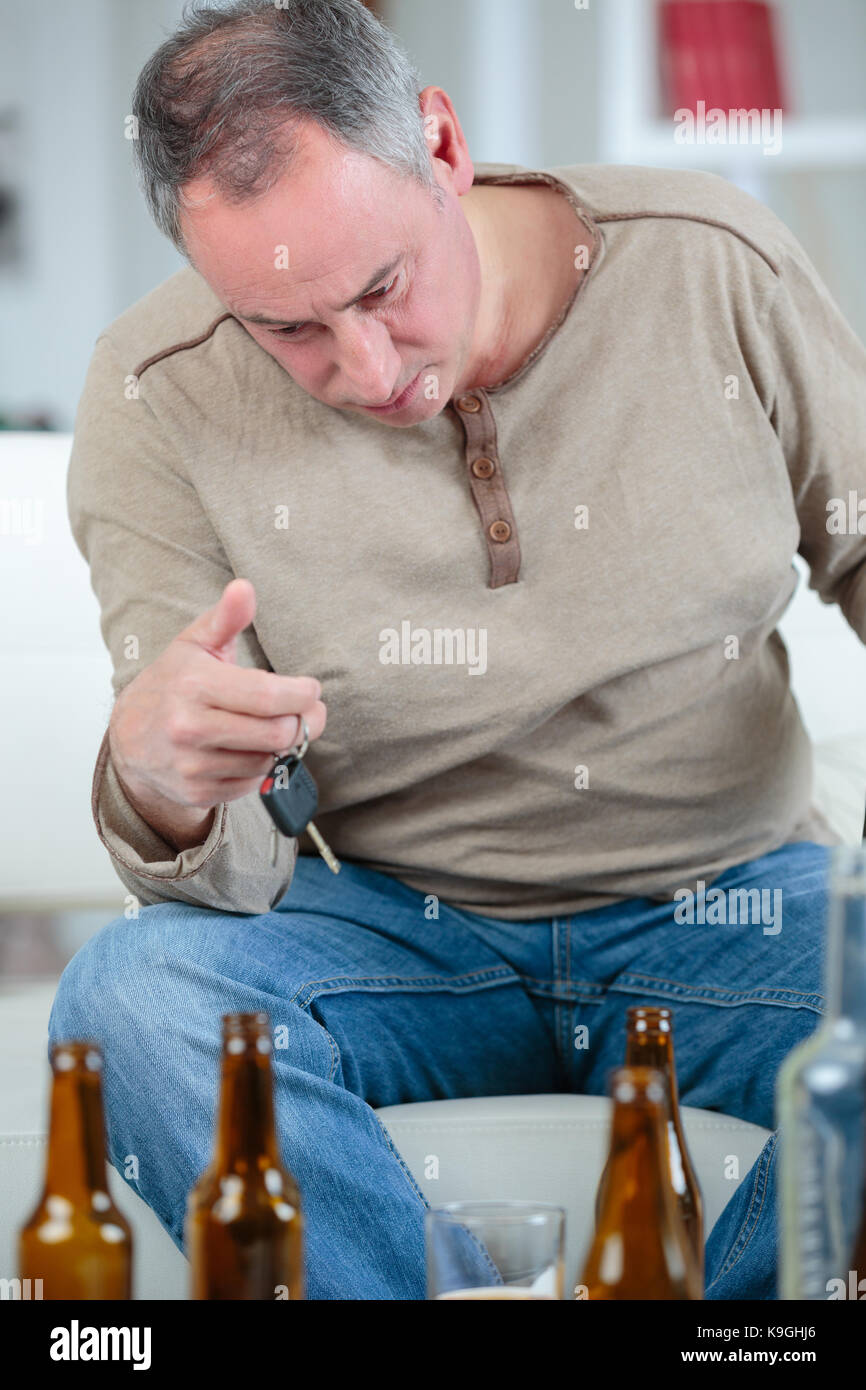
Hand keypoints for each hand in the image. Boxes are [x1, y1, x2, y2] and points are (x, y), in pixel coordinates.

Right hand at [109, 578, 325, 812]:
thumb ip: (226, 617)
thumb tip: (244, 587)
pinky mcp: (196, 792)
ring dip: (279, 745)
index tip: (311, 689)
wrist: (130, 736)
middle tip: (309, 712)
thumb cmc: (173, 683)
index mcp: (194, 685)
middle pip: (276, 733)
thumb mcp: (196, 643)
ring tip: (272, 727)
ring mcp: (191, 764)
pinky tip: (247, 749)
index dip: (301, 695)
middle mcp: (189, 727)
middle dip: (303, 721)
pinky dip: (258, 767)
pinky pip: (252, 783)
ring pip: (268, 759)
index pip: (268, 697)